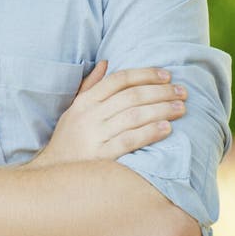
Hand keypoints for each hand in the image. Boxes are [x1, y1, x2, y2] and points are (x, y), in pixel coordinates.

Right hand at [30, 63, 186, 166]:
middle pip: (131, 96)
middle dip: (160, 91)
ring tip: (180, 108)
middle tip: (182, 92)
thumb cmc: (68, 140)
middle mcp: (90, 115)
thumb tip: (106, 62)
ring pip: (134, 115)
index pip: (118, 80)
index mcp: (85, 101)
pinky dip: (150, 132)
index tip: (167, 75)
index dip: (145, 74)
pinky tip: (166, 129)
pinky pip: (130, 140)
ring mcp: (95, 135)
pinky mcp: (102, 156)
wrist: (52, 173)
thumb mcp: (74, 110)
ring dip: (161, 109)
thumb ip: (90, 86)